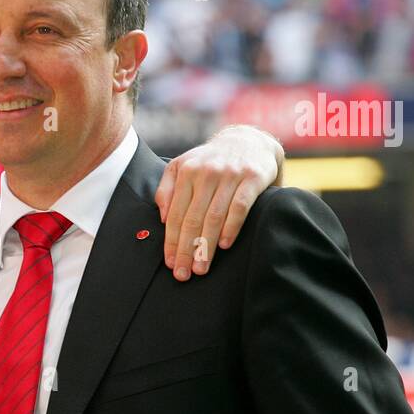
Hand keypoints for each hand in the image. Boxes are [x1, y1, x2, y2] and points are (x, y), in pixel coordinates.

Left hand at [154, 124, 281, 279]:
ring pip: (214, 216)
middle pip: (192, 218)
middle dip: (186, 249)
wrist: (249, 140)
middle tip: (184, 274)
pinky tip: (224, 245)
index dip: (171, 241)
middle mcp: (206, 173)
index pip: (174, 214)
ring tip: (202, 267)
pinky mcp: (252, 177)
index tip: (171, 263)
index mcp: (185, 172)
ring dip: (206, 245)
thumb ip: (167, 189)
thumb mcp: (183, 166)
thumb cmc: (211, 161)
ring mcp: (229, 174)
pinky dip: (231, 227)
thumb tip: (162, 218)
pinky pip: (239, 207)